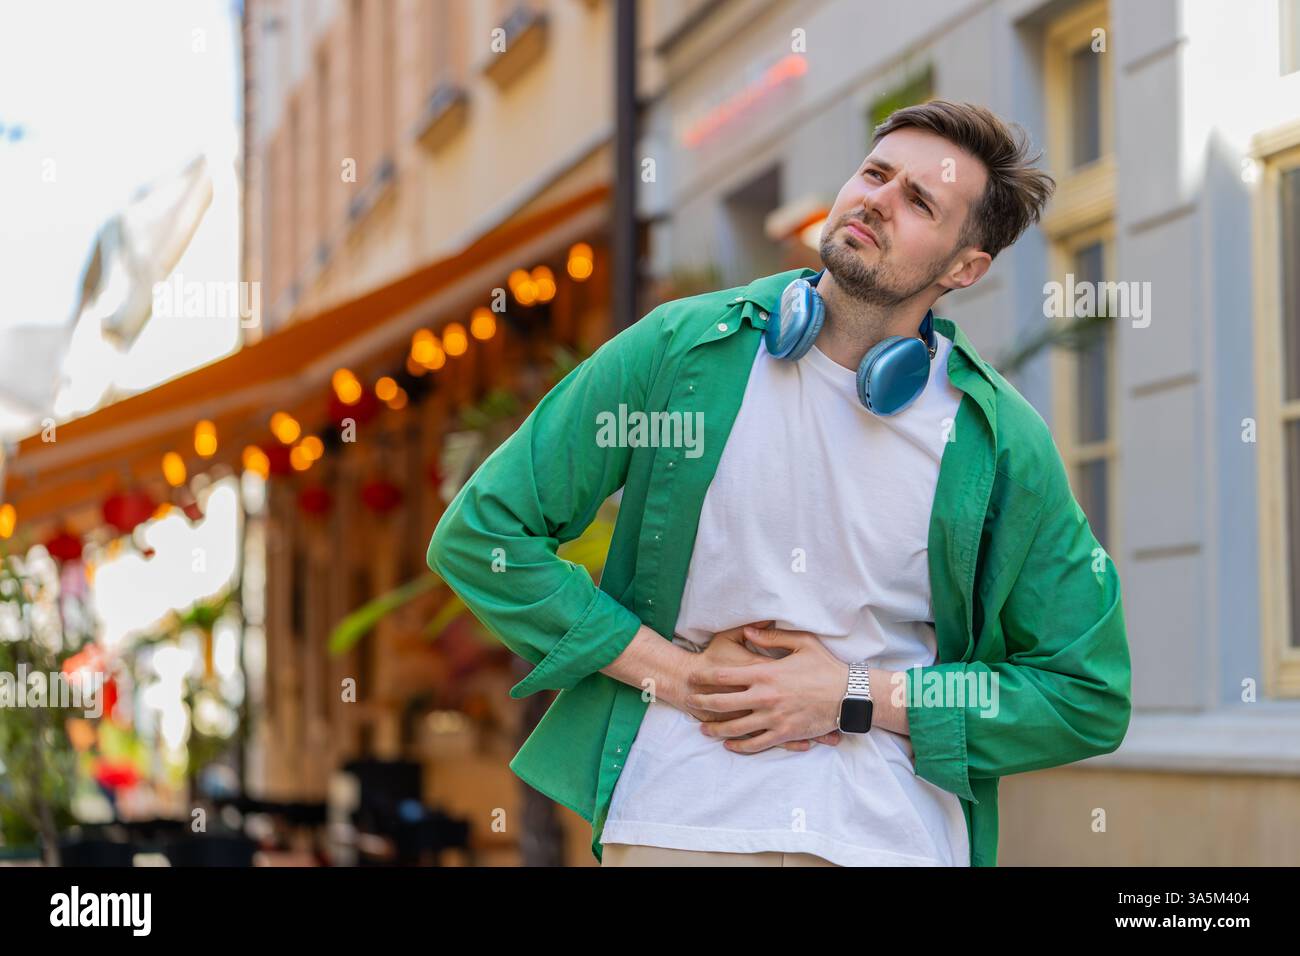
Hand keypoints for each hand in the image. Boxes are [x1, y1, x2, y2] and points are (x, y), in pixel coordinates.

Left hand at [682, 621, 841, 751]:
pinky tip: (729, 744)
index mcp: (766, 674)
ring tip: (703, 728)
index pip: (725, 676)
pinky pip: (756, 744)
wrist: (848, 695)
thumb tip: (749, 631)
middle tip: (691, 703)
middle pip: (723, 703)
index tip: (694, 678)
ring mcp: (773, 718)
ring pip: (736, 728)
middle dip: (703, 703)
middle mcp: (765, 697)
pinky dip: (739, 746)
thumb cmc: (825, 666)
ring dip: (716, 729)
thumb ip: (772, 636)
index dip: (705, 678)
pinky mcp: (784, 734)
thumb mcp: (801, 642)